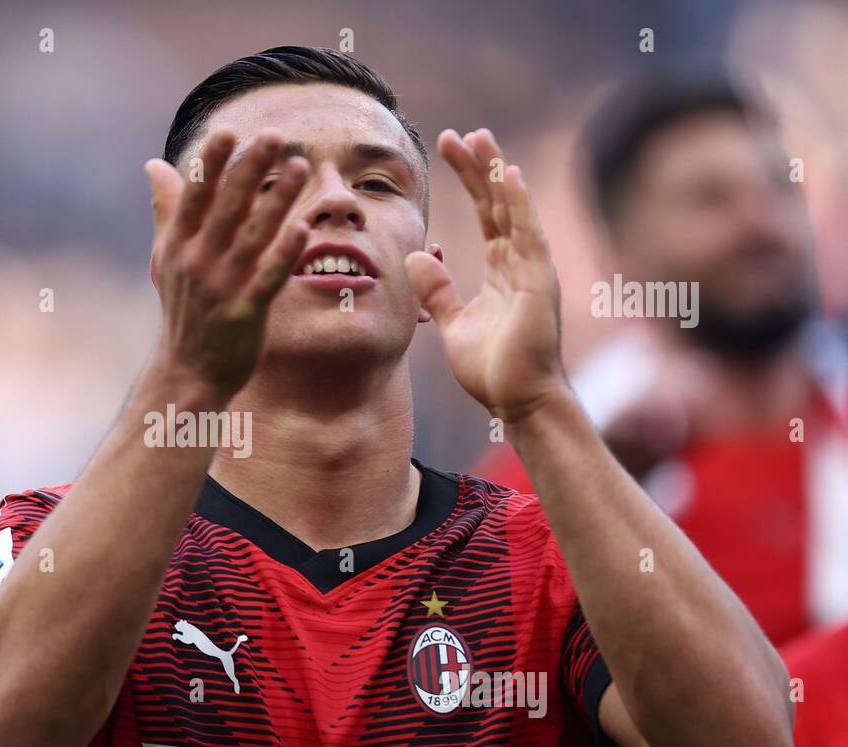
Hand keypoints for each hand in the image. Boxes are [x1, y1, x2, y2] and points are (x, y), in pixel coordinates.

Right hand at [145, 129, 310, 399]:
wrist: (189, 371)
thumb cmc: (185, 308)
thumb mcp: (168, 257)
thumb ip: (167, 208)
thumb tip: (154, 164)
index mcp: (178, 244)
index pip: (195, 195)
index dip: (211, 163)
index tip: (228, 130)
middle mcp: (197, 261)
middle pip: (227, 207)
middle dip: (250, 169)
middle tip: (274, 135)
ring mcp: (221, 287)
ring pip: (253, 235)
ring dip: (278, 199)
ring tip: (301, 167)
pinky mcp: (245, 312)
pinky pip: (268, 278)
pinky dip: (285, 253)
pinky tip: (304, 228)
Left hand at [405, 128, 565, 422]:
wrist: (517, 402)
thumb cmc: (492, 370)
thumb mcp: (452, 324)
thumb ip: (437, 290)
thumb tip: (416, 256)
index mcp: (501, 270)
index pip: (484, 214)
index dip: (467, 180)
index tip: (447, 148)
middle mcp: (520, 263)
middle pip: (497, 204)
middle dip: (478, 168)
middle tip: (458, 134)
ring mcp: (532, 270)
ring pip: (514, 211)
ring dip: (496, 174)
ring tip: (480, 139)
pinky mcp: (540, 283)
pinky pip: (529, 236)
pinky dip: (520, 205)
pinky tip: (508, 176)